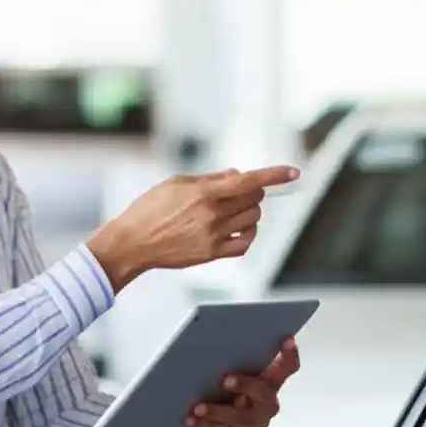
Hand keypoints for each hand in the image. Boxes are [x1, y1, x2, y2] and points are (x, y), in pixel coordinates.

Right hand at [87, 166, 298, 292]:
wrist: (132, 242)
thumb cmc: (150, 209)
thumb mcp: (176, 182)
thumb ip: (211, 178)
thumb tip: (238, 175)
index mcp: (203, 193)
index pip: (248, 181)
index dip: (274, 175)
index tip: (293, 172)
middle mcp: (212, 215)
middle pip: (254, 199)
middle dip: (253, 191)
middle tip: (239, 191)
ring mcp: (213, 236)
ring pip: (253, 220)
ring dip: (250, 211)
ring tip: (233, 209)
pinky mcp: (211, 254)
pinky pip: (244, 244)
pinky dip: (248, 234)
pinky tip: (238, 228)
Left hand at [180, 337, 301, 426]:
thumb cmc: (218, 398)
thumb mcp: (225, 377)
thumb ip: (226, 363)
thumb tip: (206, 343)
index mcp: (266, 381)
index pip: (286, 367)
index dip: (289, 355)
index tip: (286, 340)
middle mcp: (265, 402)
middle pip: (265, 392)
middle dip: (246, 384)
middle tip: (225, 379)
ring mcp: (254, 423)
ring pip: (242, 417)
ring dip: (219, 411)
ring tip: (199, 408)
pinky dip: (206, 425)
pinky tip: (192, 420)